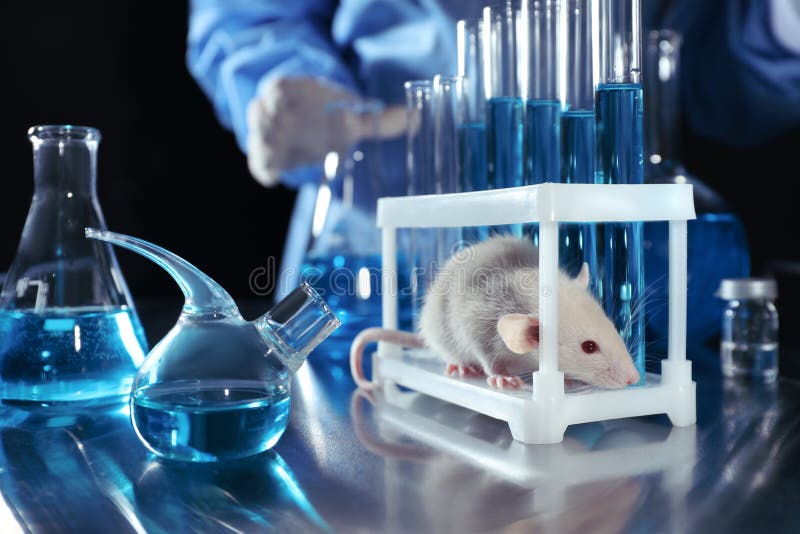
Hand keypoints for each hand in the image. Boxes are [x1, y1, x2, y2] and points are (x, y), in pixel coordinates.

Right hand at [246, 76, 405, 186]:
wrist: (311, 129)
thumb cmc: (330, 117)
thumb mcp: (354, 115)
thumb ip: (382, 121)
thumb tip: (419, 119)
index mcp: (293, 92)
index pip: (276, 87)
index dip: (275, 94)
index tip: (279, 98)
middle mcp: (276, 112)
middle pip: (259, 112)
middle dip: (265, 120)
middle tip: (277, 128)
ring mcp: (268, 135)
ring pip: (256, 137)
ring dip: (263, 143)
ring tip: (274, 152)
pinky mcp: (268, 157)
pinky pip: (261, 164)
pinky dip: (265, 168)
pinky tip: (275, 173)